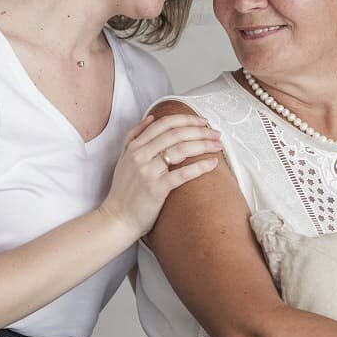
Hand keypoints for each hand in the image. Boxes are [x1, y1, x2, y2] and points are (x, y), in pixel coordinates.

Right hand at [98, 114, 222, 237]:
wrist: (117, 218)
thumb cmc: (124, 191)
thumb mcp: (123, 159)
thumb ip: (134, 137)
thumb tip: (152, 118)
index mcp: (134, 146)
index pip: (164, 124)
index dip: (187, 119)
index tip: (203, 122)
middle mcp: (140, 155)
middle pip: (176, 134)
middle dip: (200, 131)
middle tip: (216, 134)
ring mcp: (148, 171)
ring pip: (181, 149)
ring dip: (204, 145)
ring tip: (218, 146)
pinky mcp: (156, 188)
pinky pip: (182, 173)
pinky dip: (200, 166)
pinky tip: (213, 163)